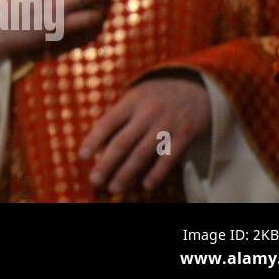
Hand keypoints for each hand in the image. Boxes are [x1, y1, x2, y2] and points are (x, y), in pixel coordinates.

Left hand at [79, 74, 211, 194]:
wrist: (197, 90)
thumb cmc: (159, 96)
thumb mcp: (137, 96)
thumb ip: (121, 116)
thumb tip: (100, 145)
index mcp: (132, 100)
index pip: (108, 122)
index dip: (93, 140)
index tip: (82, 156)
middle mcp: (147, 112)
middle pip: (123, 142)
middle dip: (107, 163)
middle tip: (95, 180)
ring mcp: (167, 125)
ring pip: (142, 154)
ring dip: (127, 173)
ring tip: (114, 188)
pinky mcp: (185, 136)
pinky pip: (168, 159)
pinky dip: (156, 174)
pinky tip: (146, 186)